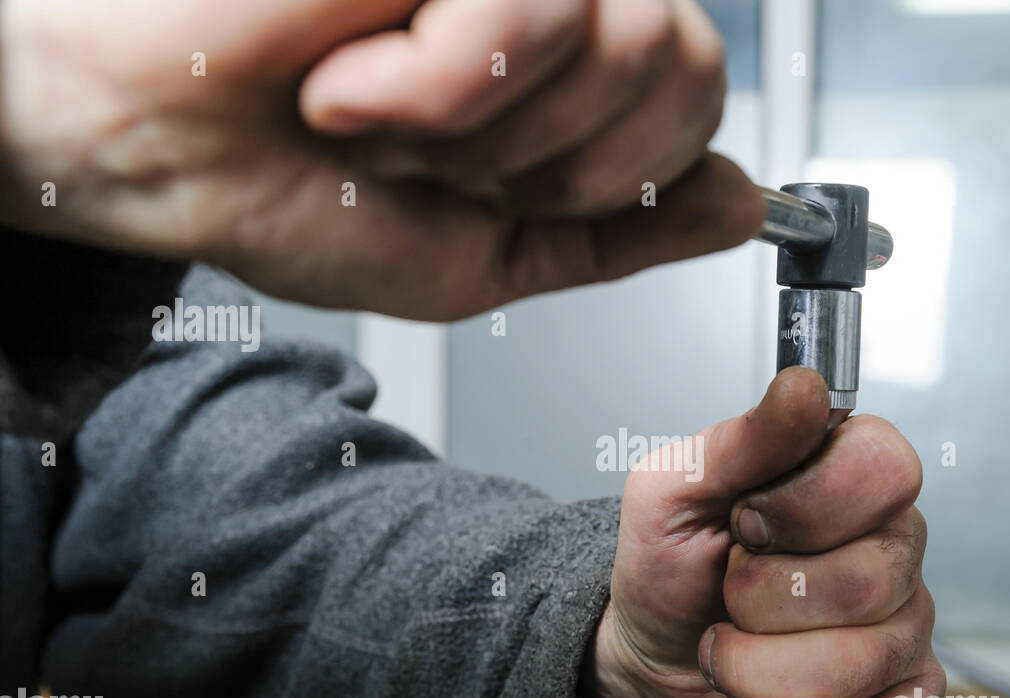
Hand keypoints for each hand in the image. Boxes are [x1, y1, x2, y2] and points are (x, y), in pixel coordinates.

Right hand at [0, 0, 764, 318]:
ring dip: (492, 128)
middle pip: (680, 62)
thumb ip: (623, 232)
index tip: (504, 191)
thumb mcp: (496, 255)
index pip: (699, 96)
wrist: (163, 153)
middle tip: (441, 155)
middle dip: (556, 160)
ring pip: (620, 34)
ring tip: (388, 115)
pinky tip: (355, 82)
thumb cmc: (304, 197)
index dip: (613, 172)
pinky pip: (528, 6)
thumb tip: (741, 203)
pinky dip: (438, 83)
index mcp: (572, 69)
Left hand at [585, 367, 944, 697]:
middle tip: (729, 595)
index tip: (746, 523)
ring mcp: (904, 629)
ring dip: (759, 672)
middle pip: (867, 580)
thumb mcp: (674, 490)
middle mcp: (893, 548)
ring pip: (860, 664)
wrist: (653, 660)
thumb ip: (741, 439)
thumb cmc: (670, 568)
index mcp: (851, 476)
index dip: (805, 508)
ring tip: (733, 652)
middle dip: (761, 601)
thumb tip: (805, 387)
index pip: (884, 470)